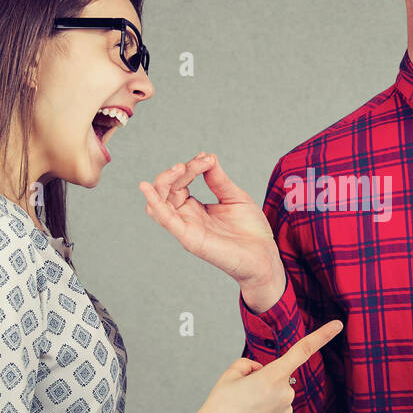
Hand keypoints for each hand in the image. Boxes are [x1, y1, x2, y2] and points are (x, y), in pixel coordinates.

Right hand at [139, 152, 285, 288]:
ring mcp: (186, 228)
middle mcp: (186, 218)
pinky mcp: (189, 238)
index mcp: (195, 208)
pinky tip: (147, 188)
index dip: (191, 166)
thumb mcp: (235, 197)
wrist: (265, 256)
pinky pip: (166, 220)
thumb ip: (218, 179)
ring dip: (163, 182)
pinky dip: (154, 203)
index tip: (208, 159)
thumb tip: (206, 156)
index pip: (180, 182)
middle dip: (176, 172)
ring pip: (159, 203)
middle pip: (165, 190)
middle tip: (199, 162)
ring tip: (178, 168)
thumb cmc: (251, 231)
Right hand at [193, 319, 343, 412]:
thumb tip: (262, 371)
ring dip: (265, 400)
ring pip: (279, 398)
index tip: (338, 325)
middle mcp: (285, 394)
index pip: (302, 350)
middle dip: (265, 381)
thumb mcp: (230, 374)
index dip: (322, 336)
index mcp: (272, 376)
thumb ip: (250, 364)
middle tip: (243, 395)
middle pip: (280, 379)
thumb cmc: (219, 405)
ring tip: (243, 410)